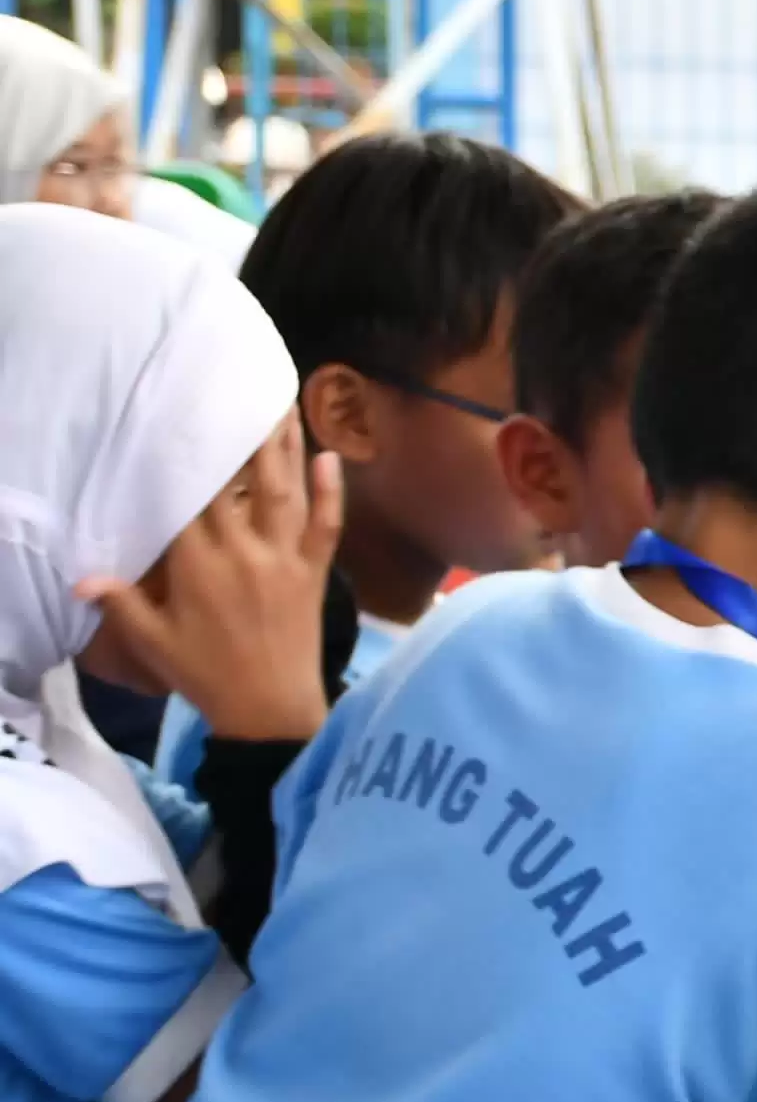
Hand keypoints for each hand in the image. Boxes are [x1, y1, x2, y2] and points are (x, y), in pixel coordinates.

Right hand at [75, 419, 341, 741]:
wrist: (270, 711)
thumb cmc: (205, 675)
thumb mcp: (153, 641)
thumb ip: (120, 604)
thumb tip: (80, 577)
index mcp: (198, 566)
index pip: (188, 500)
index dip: (184, 459)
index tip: (182, 419)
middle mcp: (244, 552)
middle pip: (237, 483)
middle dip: (236, 436)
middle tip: (237, 390)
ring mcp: (284, 559)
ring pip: (284, 493)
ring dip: (284, 448)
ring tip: (283, 403)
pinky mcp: (315, 573)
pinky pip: (327, 526)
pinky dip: (331, 492)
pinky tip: (331, 456)